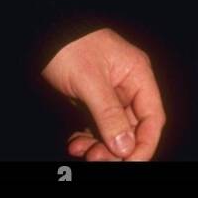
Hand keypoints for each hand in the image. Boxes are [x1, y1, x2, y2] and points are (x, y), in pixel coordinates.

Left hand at [40, 28, 164, 161]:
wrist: (44, 34)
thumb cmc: (70, 47)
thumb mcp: (89, 80)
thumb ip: (109, 114)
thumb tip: (126, 147)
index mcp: (137, 74)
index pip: (153, 117)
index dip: (145, 144)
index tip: (129, 163)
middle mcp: (128, 85)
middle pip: (133, 128)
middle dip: (116, 149)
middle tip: (96, 159)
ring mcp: (110, 93)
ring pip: (113, 131)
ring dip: (99, 146)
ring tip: (80, 151)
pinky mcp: (93, 98)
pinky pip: (97, 126)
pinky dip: (87, 138)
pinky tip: (75, 144)